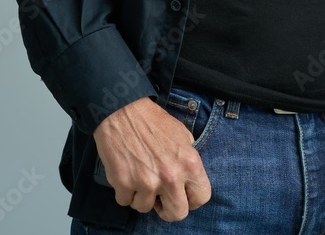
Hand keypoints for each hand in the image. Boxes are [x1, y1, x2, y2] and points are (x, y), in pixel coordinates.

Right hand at [93, 96, 211, 221]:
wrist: (123, 109)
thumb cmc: (152, 120)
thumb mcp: (182, 134)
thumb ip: (188, 159)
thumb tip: (189, 180)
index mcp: (189, 163)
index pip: (202, 197)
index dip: (192, 199)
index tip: (183, 196)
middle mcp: (170, 176)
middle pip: (177, 214)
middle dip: (168, 208)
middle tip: (160, 197)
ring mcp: (147, 182)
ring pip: (146, 209)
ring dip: (142, 196)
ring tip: (139, 174)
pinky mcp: (124, 184)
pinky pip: (126, 202)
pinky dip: (124, 191)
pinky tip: (126, 172)